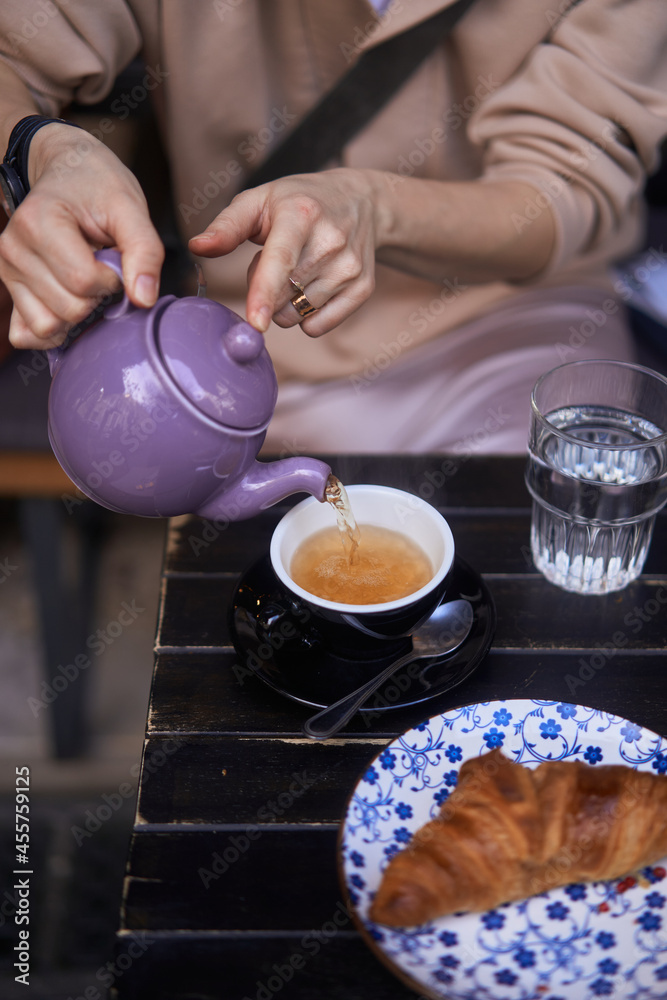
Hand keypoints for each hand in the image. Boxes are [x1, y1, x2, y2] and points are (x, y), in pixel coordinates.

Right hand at [0, 122, 163, 348]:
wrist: (67, 169)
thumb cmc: (98, 185)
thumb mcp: (130, 207)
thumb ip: (144, 250)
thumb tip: (143, 299)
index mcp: (38, 222)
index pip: (83, 281)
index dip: (112, 279)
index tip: (115, 258)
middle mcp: (13, 248)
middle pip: (68, 308)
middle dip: (97, 297)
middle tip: (101, 266)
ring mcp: (7, 271)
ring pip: (49, 326)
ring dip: (78, 313)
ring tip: (85, 279)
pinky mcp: (10, 288)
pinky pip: (27, 334)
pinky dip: (54, 330)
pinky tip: (70, 304)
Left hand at [188, 169, 379, 334]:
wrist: (362, 202)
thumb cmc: (299, 202)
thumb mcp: (259, 200)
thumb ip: (226, 226)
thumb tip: (198, 247)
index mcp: (301, 215)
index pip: (280, 261)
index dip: (264, 292)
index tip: (257, 322)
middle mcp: (330, 242)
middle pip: (280, 297)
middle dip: (265, 290)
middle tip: (277, 260)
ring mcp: (349, 268)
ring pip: (296, 315)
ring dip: (285, 304)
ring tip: (298, 270)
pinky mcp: (362, 288)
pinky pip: (319, 325)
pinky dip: (307, 316)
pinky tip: (313, 287)